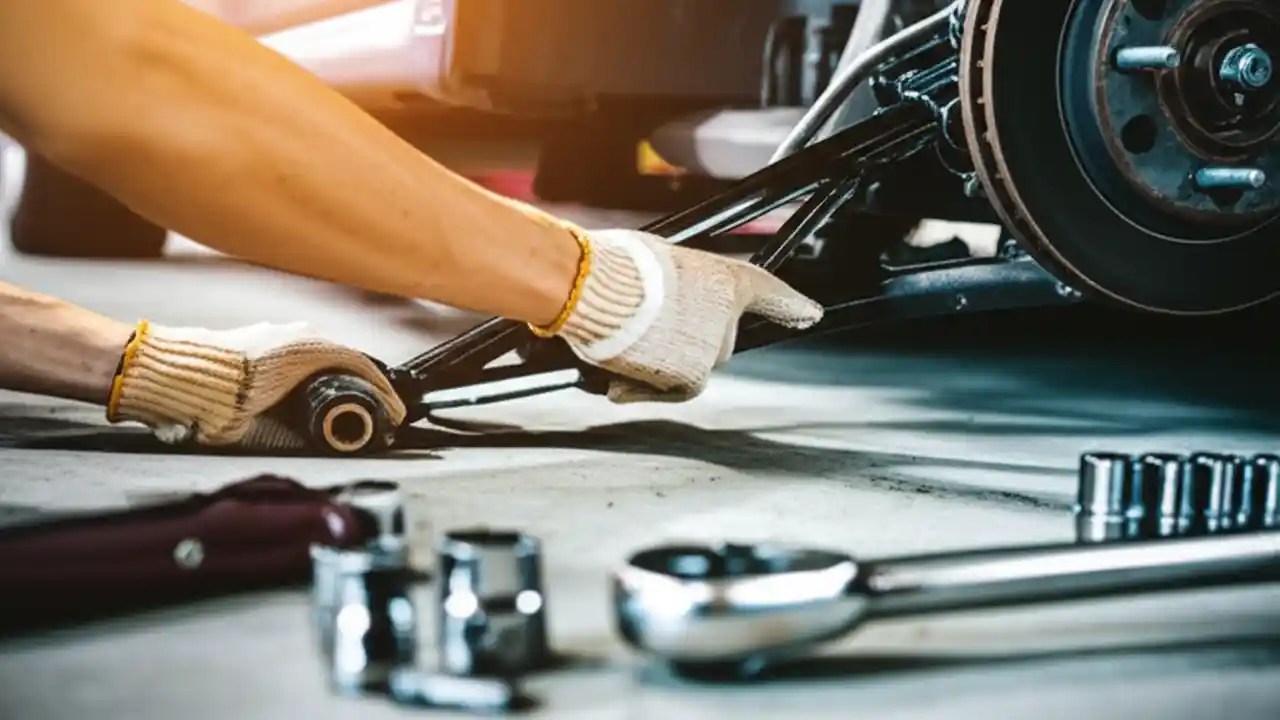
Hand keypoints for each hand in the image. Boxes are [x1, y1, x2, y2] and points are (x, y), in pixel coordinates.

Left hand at [107, 321, 405, 449]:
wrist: (167, 373)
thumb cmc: (212, 399)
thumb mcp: (258, 429)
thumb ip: (290, 437)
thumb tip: (315, 450)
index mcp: (307, 351)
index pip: (361, 366)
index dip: (384, 391)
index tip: (397, 412)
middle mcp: (297, 335)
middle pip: (345, 358)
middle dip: (366, 384)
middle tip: (380, 408)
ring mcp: (278, 332)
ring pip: (322, 353)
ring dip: (340, 376)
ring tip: (350, 400)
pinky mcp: (260, 336)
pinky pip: (301, 352)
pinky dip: (317, 370)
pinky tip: (313, 390)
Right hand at [547, 229, 822, 401]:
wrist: (597, 292)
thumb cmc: (616, 269)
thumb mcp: (657, 267)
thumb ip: (677, 291)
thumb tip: (662, 313)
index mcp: (725, 278)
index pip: (768, 292)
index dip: (791, 304)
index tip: (811, 315)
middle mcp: (728, 317)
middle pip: (716, 341)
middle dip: (685, 340)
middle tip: (643, 325)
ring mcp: (714, 350)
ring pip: (690, 366)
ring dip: (659, 361)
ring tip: (624, 341)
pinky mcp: (693, 378)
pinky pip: (670, 389)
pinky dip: (644, 386)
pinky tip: (617, 378)